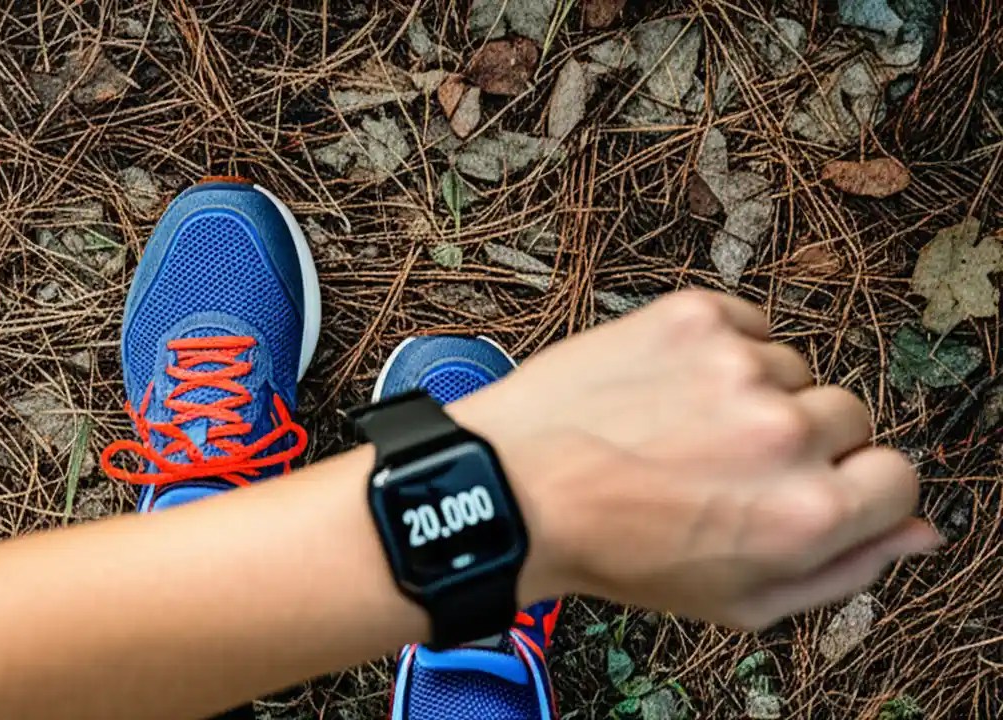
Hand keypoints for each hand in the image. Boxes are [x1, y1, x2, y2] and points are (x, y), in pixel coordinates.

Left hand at [451, 290, 939, 629]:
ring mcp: (739, 365)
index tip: (811, 486)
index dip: (853, 485)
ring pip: (790, 368)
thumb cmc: (616, 550)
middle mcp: (785, 433)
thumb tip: (917, 531)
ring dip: (753, 392)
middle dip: (799, 440)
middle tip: (723, 463)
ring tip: (680, 427)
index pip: (899, 475)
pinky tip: (668, 387)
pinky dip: (718, 350)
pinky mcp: (693, 316)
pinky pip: (746, 324)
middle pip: (846, 416)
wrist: (515, 488)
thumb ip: (844, 570)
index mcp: (808, 514)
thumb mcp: (738, 600)